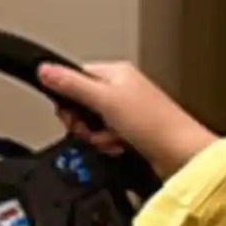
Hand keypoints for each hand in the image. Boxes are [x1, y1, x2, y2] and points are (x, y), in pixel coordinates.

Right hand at [39, 61, 217, 178]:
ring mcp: (127, 113)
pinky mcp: (132, 134)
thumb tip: (44, 69)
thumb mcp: (104, 101)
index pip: (75, 78)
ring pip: (93, 125)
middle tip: (97, 128)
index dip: (68, 99)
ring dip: (98, 137)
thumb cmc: (155, 124)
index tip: (73, 114)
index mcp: (116, 72)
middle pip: (82, 104)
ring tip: (114, 140)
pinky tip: (121, 148)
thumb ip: (71, 85)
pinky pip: (106, 138)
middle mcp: (122, 89)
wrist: (182, 156)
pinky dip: (109, 145)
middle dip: (85, 123)